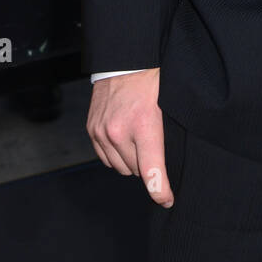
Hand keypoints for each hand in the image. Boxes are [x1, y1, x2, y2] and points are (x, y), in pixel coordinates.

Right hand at [86, 69, 173, 207]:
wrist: (124, 60)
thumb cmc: (152, 80)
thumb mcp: (168, 105)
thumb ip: (167, 135)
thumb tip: (169, 164)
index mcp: (144, 124)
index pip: (151, 169)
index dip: (160, 190)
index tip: (167, 200)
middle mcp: (119, 132)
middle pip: (136, 171)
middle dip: (147, 166)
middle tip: (155, 150)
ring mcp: (102, 132)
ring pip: (119, 167)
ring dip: (131, 162)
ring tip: (140, 142)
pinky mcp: (92, 130)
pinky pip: (105, 158)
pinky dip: (116, 155)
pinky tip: (125, 141)